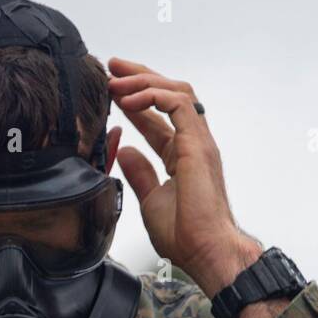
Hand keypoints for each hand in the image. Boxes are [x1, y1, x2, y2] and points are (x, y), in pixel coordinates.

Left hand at [108, 58, 261, 297]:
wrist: (205, 250)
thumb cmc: (186, 235)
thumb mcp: (150, 199)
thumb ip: (140, 173)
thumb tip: (125, 152)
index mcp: (182, 155)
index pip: (158, 117)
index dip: (134, 100)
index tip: (111, 89)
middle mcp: (193, 143)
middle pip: (169, 95)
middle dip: (139, 77)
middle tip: (112, 67)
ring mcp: (198, 141)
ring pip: (175, 91)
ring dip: (143, 81)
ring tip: (116, 79)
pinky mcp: (198, 143)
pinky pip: (178, 103)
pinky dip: (153, 95)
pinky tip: (129, 100)